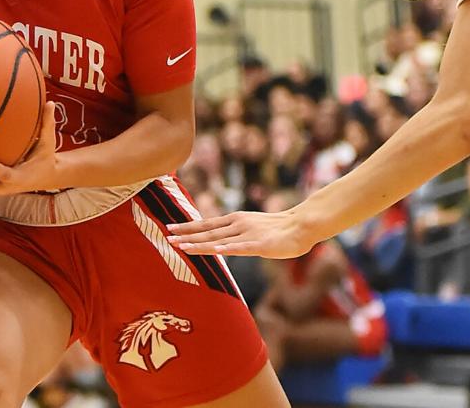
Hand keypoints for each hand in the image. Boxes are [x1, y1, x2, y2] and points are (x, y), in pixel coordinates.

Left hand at [166, 209, 314, 258]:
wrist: (302, 225)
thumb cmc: (279, 228)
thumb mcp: (253, 226)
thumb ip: (237, 232)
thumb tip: (221, 240)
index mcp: (236, 219)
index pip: (207, 223)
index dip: (188, 227)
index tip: (170, 228)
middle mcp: (238, 224)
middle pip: (207, 230)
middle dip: (186, 235)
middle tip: (167, 237)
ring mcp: (248, 234)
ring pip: (218, 239)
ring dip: (198, 244)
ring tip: (181, 247)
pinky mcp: (260, 245)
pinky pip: (239, 248)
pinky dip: (225, 249)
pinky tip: (213, 251)